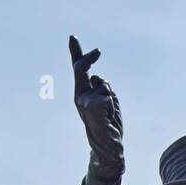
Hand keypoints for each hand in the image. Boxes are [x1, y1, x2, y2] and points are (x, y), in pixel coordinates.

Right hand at [69, 35, 124, 180]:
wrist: (108, 147)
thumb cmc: (109, 126)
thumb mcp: (107, 102)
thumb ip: (102, 88)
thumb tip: (98, 78)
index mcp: (82, 94)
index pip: (78, 70)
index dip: (76, 53)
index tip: (72, 37)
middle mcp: (79, 96)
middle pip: (81, 69)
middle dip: (89, 57)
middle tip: (98, 51)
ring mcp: (83, 101)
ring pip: (103, 84)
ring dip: (111, 97)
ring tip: (109, 114)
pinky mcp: (90, 106)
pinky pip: (108, 95)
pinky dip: (112, 105)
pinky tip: (108, 118)